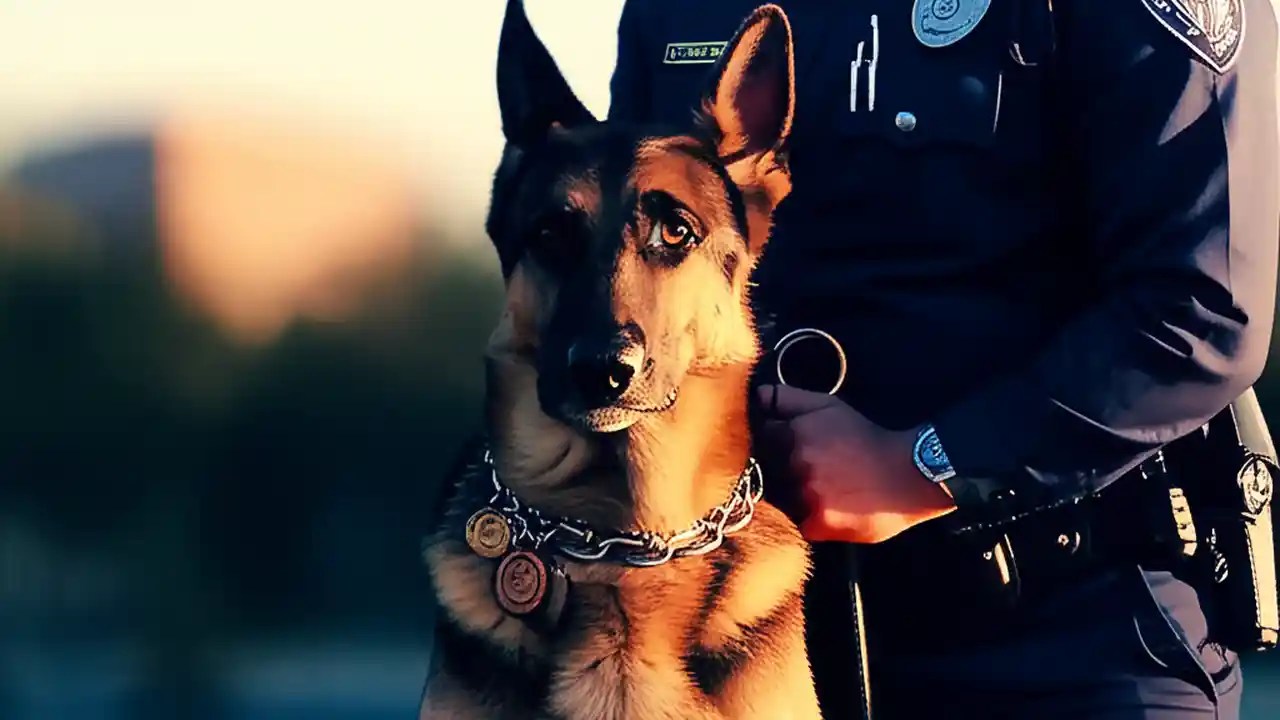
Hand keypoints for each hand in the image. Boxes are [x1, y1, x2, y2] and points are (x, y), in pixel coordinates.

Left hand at [755, 384, 956, 543]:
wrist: (908, 475)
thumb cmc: (867, 439)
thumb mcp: (829, 406)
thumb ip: (789, 399)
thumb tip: (759, 395)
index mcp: (795, 434)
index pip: (764, 439)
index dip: (777, 442)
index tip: (793, 446)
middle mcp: (797, 465)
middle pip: (771, 470)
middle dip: (786, 468)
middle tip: (816, 469)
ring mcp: (806, 497)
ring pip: (784, 498)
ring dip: (797, 493)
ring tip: (827, 487)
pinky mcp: (817, 524)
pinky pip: (801, 522)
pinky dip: (812, 516)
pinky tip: (834, 505)